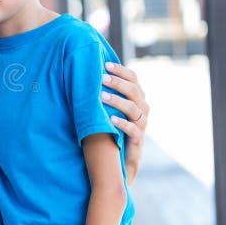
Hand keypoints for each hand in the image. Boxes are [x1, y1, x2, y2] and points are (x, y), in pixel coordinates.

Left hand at [100, 62, 148, 182]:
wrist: (120, 160)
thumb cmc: (110, 128)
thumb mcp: (107, 109)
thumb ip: (103, 93)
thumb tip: (83, 73)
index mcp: (136, 98)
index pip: (134, 79)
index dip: (121, 71)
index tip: (105, 64)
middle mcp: (142, 109)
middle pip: (134, 91)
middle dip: (118, 83)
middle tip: (101, 78)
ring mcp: (142, 125)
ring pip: (134, 109)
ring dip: (118, 101)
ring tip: (102, 97)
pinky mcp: (138, 141)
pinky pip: (134, 130)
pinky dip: (123, 124)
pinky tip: (111, 119)